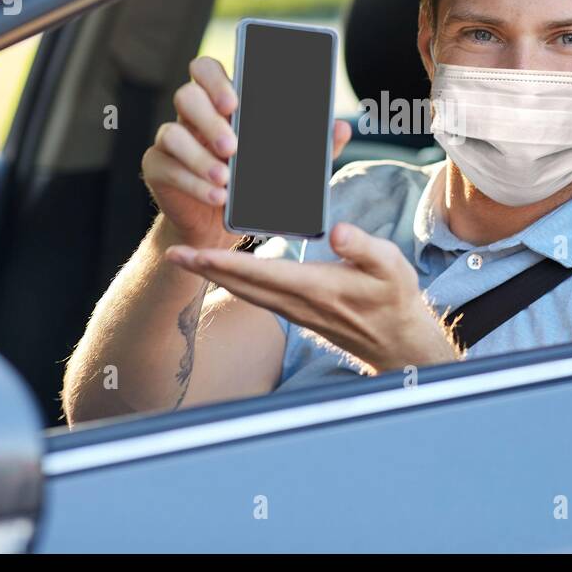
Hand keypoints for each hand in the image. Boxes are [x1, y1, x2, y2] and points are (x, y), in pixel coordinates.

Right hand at [143, 55, 351, 249]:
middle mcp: (191, 116)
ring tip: (227, 179)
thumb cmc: (251, 185)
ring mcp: (169, 141)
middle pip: (187, 95)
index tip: (235, 101)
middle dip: (210, 119)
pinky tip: (217, 196)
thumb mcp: (285, 166)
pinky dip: (193, 183)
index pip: (206, 70)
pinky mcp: (157, 168)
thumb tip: (342, 127)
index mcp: (219, 103)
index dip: (216, 78)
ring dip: (200, 156)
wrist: (216, 225)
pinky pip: (167, 167)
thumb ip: (313, 146)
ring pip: (171, 132)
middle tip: (234, 146)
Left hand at [164, 222, 460, 373]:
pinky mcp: (298, 313)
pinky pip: (258, 297)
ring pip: (246, 293)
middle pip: (241, 286)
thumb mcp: (390, 266)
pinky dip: (236, 282)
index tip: (194, 253)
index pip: (259, 274)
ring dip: (216, 277)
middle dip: (205, 270)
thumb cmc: (395, 299)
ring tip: (189, 261)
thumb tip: (338, 231)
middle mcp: (298, 303)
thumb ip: (363, 247)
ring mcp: (295, 312)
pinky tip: (226, 273)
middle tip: (172, 255)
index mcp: (316, 288)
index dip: (223, 263)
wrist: (398, 341)